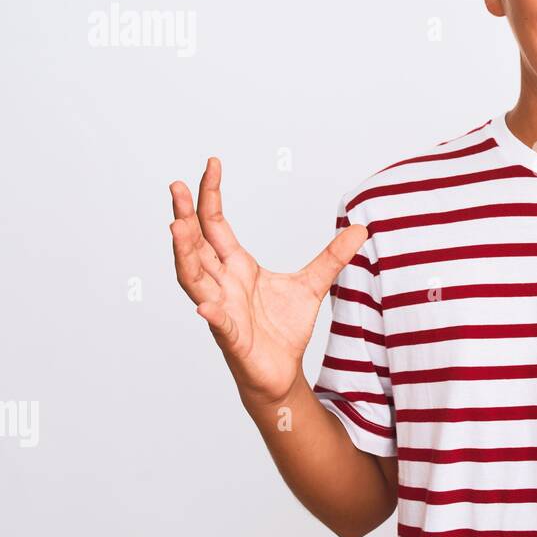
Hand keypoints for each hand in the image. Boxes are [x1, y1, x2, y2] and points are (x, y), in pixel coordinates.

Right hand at [169, 157, 367, 405]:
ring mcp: (223, 310)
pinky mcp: (232, 338)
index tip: (211, 164)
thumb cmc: (284, 329)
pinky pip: (218, 323)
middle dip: (185, 216)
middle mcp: (223, 284)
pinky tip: (203, 304)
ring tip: (176, 225)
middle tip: (176, 186)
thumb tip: (360, 228)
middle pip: (196, 245)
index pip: (216, 225)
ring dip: (184, 253)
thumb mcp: (314, 284)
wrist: (282, 372)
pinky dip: (211, 312)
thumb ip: (333, 256)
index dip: (211, 196)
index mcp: (237, 266)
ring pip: (195, 278)